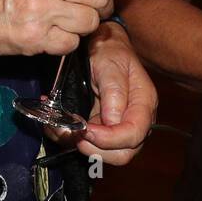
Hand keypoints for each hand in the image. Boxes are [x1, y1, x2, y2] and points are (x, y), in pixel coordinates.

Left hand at [74, 23, 157, 163]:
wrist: (104, 46)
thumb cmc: (110, 52)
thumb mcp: (110, 64)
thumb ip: (114, 92)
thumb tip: (112, 122)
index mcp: (143, 104)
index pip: (133, 135)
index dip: (109, 139)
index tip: (85, 130)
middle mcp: (135, 120)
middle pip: (123, 153)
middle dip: (96, 149)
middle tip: (72, 134)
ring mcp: (119, 126)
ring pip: (106, 154)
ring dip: (81, 147)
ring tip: (60, 130)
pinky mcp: (103, 128)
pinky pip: (92, 144)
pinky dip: (73, 140)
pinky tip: (58, 127)